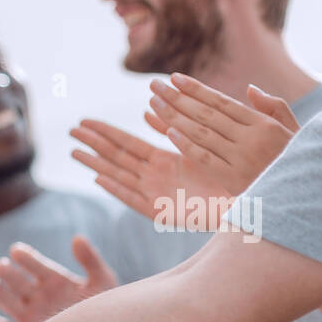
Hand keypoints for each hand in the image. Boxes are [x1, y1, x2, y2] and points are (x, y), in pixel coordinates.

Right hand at [0, 235, 118, 321]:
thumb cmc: (107, 315)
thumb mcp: (103, 284)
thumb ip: (91, 260)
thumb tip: (77, 238)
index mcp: (55, 282)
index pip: (35, 264)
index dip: (25, 257)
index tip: (16, 251)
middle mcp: (39, 298)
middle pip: (17, 281)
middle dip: (8, 273)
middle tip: (2, 266)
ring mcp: (30, 317)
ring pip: (7, 302)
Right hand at [70, 118, 232, 226]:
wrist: (252, 204)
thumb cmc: (231, 176)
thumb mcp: (201, 145)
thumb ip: (174, 128)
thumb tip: (148, 108)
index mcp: (164, 161)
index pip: (127, 143)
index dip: (105, 132)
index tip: (84, 121)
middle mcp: (155, 178)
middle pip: (117, 157)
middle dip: (93, 144)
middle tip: (70, 130)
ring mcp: (157, 196)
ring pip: (120, 176)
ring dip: (96, 163)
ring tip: (73, 152)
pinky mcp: (163, 214)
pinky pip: (136, 200)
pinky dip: (118, 190)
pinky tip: (100, 179)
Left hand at [147, 73, 298, 195]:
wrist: (306, 195)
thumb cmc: (298, 161)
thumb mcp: (294, 130)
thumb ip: (274, 107)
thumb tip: (250, 89)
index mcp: (263, 124)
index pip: (221, 101)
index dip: (196, 89)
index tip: (174, 77)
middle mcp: (251, 137)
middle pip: (206, 114)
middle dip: (177, 98)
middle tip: (155, 85)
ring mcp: (241, 158)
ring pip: (201, 133)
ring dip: (175, 117)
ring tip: (154, 103)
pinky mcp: (233, 179)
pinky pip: (205, 158)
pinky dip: (186, 144)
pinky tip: (168, 132)